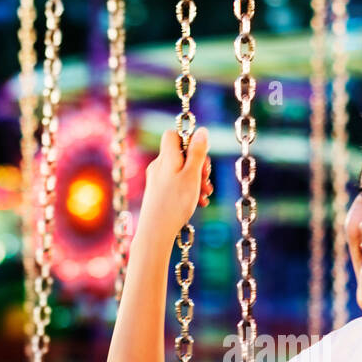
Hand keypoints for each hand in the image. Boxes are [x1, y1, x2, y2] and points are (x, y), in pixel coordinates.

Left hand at [138, 125, 211, 243]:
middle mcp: (159, 165)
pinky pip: (176, 184)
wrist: (155, 231)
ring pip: (181, 171)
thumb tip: (202, 130)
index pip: (174, 134)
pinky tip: (198, 202)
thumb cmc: (174, 203)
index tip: (200, 155)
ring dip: (196, 180)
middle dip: (198, 165)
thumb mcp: (192, 175)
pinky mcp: (158, 193)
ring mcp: (157, 179)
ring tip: (205, 194)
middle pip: (181, 154)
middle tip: (206, 179)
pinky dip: (188, 189)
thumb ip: (197, 152)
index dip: (189, 140)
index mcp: (166, 157)